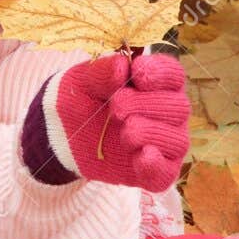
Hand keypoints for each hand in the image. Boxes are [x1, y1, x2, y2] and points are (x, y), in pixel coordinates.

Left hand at [22, 51, 189, 192]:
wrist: (60, 132)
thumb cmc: (79, 98)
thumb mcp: (83, 80)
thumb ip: (102, 71)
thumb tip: (123, 66)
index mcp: (154, 85)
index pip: (172, 75)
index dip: (161, 72)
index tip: (139, 73)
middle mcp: (167, 114)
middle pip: (178, 107)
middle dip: (148, 105)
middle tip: (116, 107)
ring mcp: (163, 143)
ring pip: (177, 140)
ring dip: (150, 133)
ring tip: (124, 130)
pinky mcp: (152, 170)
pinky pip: (166, 173)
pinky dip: (156, 166)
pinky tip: (140, 157)